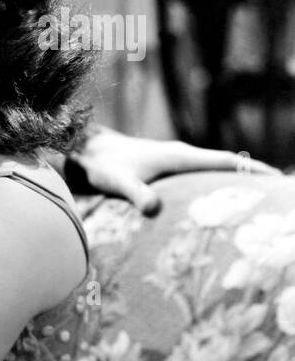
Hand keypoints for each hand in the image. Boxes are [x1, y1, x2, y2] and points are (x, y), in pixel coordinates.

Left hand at [68, 125, 280, 215]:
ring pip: (215, 168)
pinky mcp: (168, 167)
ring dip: (238, 179)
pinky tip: (223, 198)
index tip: (278, 179)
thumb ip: (136, 194)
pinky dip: (218, 182)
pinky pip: (202, 174)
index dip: (252, 170)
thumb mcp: (118, 182)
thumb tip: (154, 209)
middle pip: (228, 164)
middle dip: (254, 175)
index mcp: (179, 156)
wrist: (86, 152)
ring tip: (262, 197)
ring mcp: (176, 159)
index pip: (225, 162)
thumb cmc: (102, 168)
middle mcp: (182, 155)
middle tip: (281, 192)